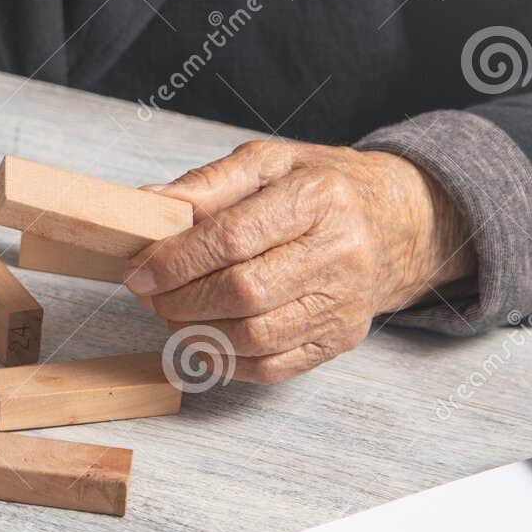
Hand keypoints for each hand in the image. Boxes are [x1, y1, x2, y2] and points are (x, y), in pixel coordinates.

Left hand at [124, 140, 475, 382]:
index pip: (233, 238)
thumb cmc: (318, 189)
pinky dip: (225, 361)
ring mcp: (345, 302)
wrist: (393, 222)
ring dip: (196, 332)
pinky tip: (204, 339)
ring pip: (254, 336)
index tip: (138, 271)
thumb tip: (147, 206)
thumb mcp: (268, 163)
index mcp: (318, 198)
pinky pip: (272, 367)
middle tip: (150, 294)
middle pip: (242, 292)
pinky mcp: (341, 338)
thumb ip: (206, 183)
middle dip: (179, 300)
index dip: (175, 261)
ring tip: (172, 314)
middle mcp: (340, 252)